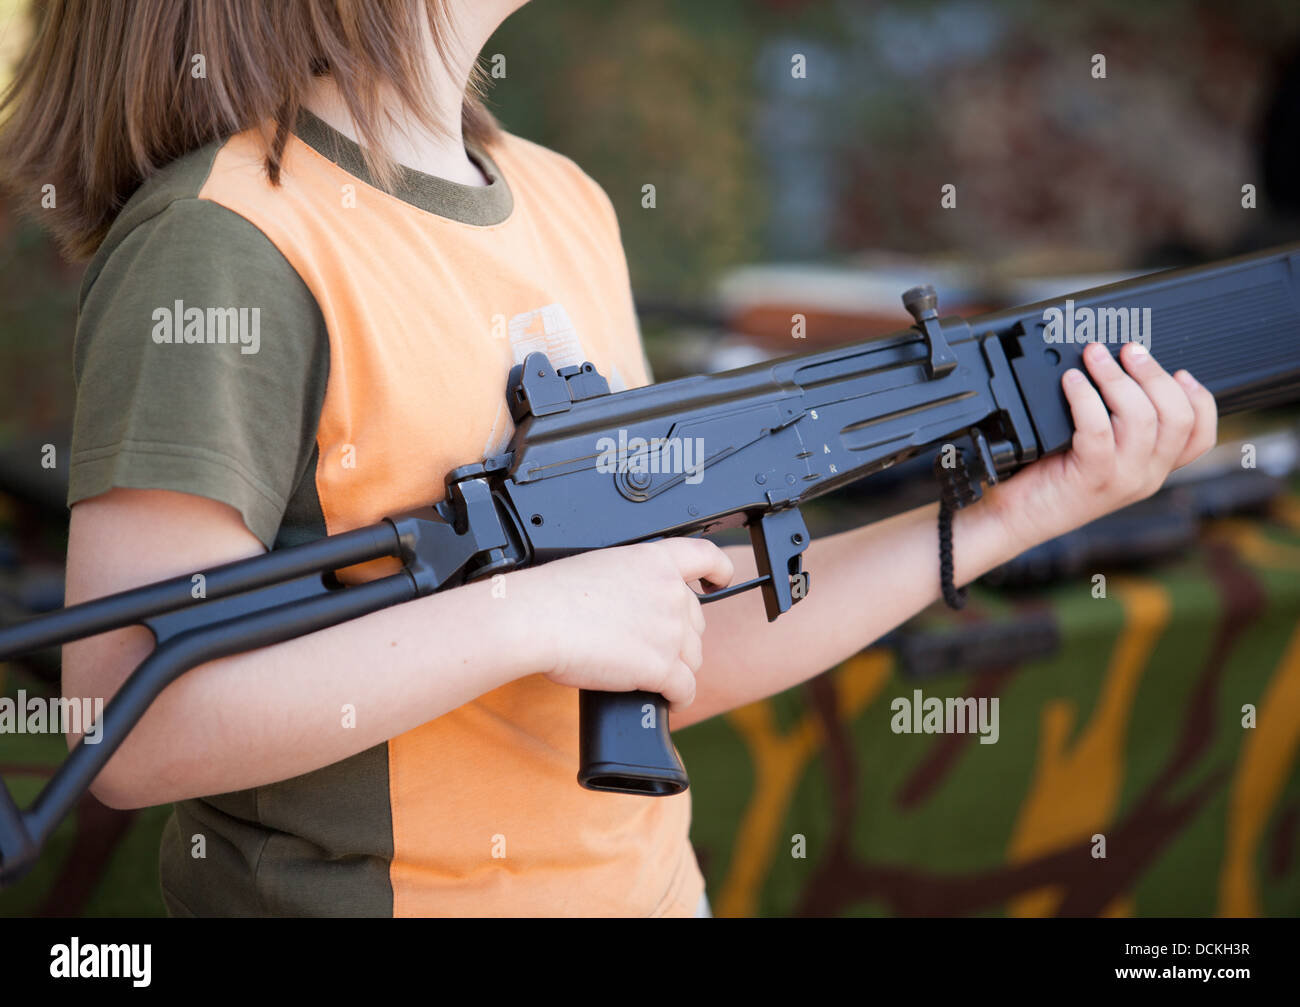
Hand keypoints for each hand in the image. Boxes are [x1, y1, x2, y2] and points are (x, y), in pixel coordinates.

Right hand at [516, 538, 734, 710]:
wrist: (539, 619)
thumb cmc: (554, 595)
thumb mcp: (601, 568)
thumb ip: (629, 583)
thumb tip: (631, 609)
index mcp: (655, 560)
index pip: (706, 557)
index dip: (719, 571)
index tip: (718, 581)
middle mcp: (671, 591)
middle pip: (696, 621)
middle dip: (680, 638)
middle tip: (652, 648)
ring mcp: (670, 630)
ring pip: (693, 658)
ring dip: (678, 670)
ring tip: (656, 679)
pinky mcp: (662, 666)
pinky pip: (685, 689)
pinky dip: (679, 698)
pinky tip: (669, 701)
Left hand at [986, 341, 1217, 546]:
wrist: (1018, 518)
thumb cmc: (1051, 478)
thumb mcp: (1098, 452)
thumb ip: (1120, 423)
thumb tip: (1122, 368)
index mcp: (1153, 469)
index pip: (1201, 437)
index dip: (1200, 399)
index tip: (1180, 372)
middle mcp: (1146, 476)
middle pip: (1176, 417)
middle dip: (1154, 374)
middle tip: (1130, 350)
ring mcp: (1122, 479)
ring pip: (1141, 418)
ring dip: (1118, 378)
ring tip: (1095, 357)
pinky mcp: (1092, 478)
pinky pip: (1098, 429)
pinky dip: (1085, 398)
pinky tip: (1072, 381)